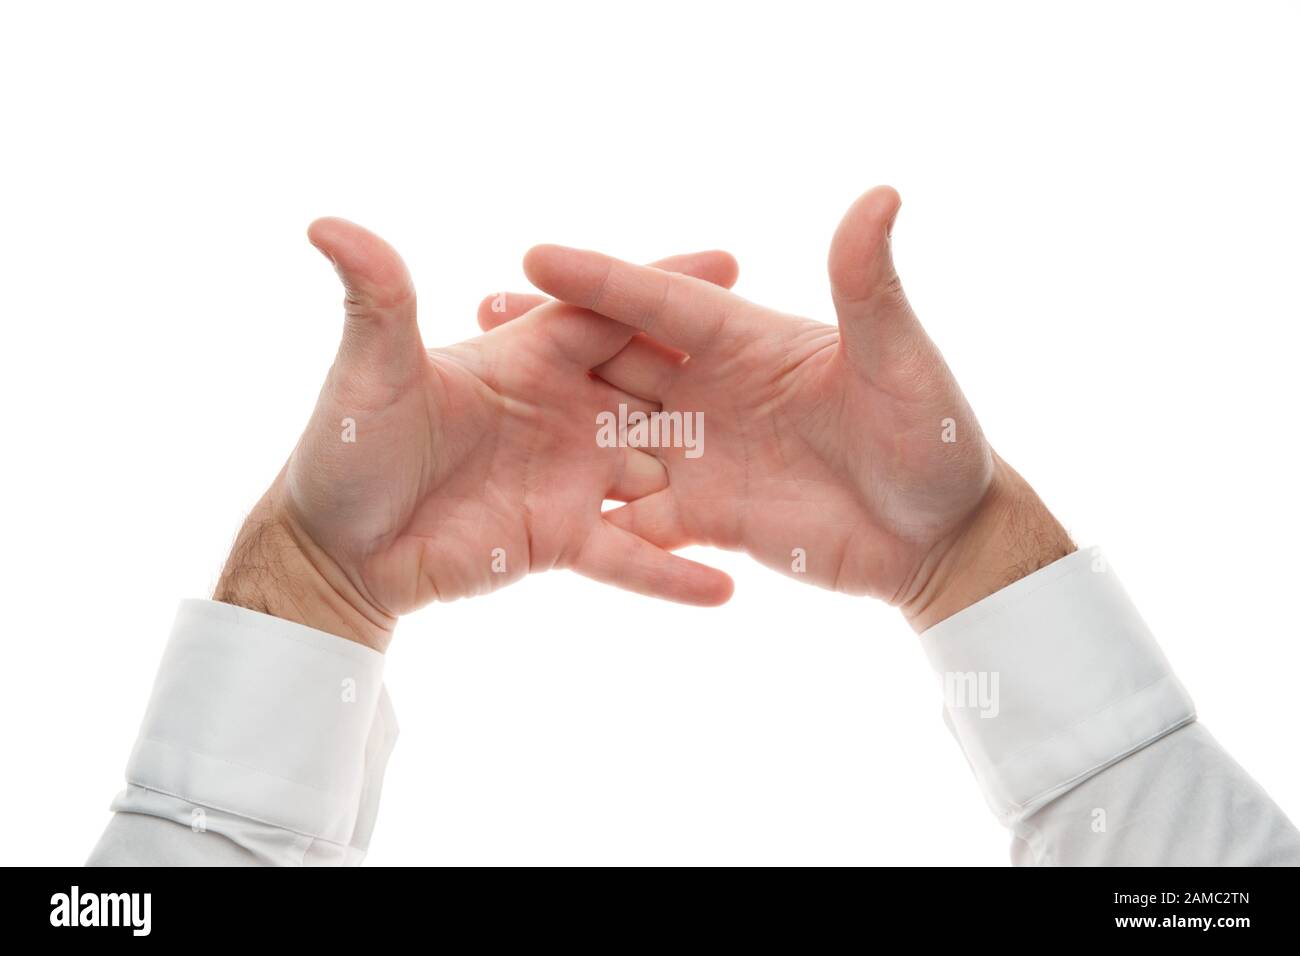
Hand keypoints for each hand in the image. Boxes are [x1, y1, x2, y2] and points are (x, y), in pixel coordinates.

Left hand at [216, 219, 736, 649]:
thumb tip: (324, 222)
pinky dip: (672, 575)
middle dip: (716, 377)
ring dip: (715, 477)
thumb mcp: (370, 369)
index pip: (609, 313)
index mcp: (530, 357)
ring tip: (786, 483)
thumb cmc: (349, 445)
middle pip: (656, 389)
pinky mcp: (565, 538)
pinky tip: (727, 591)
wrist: (338, 547)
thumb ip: (373, 298)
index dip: (662, 286)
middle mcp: (566, 411)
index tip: (729, 262)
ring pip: (660, 474)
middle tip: (790, 369)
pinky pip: (631, 557)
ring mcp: (573, 478)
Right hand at [518, 187, 1073, 630]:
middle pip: (614, 357)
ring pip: (610, 431)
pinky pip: (635, 515)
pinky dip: (592, 512)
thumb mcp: (902, 362)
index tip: (535, 254)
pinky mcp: (704, 516)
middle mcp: (712, 389)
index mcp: (746, 340)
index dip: (601, 278)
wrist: (942, 539)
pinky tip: (533, 511)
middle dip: (548, 335)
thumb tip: (881, 194)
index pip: (659, 302)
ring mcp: (702, 454)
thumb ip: (870, 288)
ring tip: (481, 410)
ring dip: (552, 422)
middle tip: (477, 314)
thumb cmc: (936, 440)